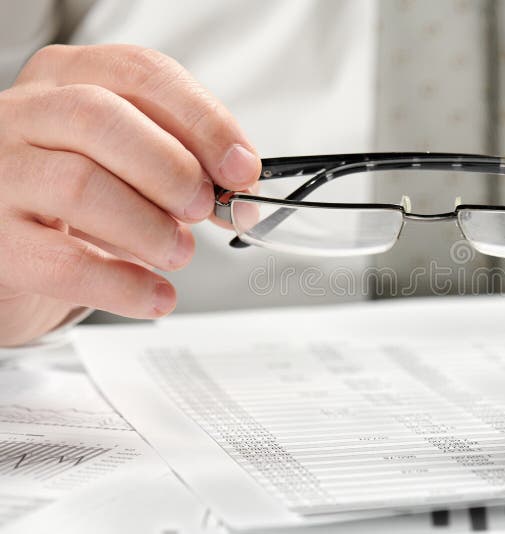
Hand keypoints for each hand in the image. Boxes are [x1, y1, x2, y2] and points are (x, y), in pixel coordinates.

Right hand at [0, 44, 260, 345]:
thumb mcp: (130, 161)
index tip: (242, 167)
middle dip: (172, 168)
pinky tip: (155, 295)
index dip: (203, 121)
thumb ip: (183, 162)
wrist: (11, 243)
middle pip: (100, 118)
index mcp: (69, 79)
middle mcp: (24, 114)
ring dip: (149, 226)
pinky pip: (61, 262)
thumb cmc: (80, 194)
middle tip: (204, 208)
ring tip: (178, 251)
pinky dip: (122, 283)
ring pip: (78, 184)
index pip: (141, 74)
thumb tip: (241, 188)